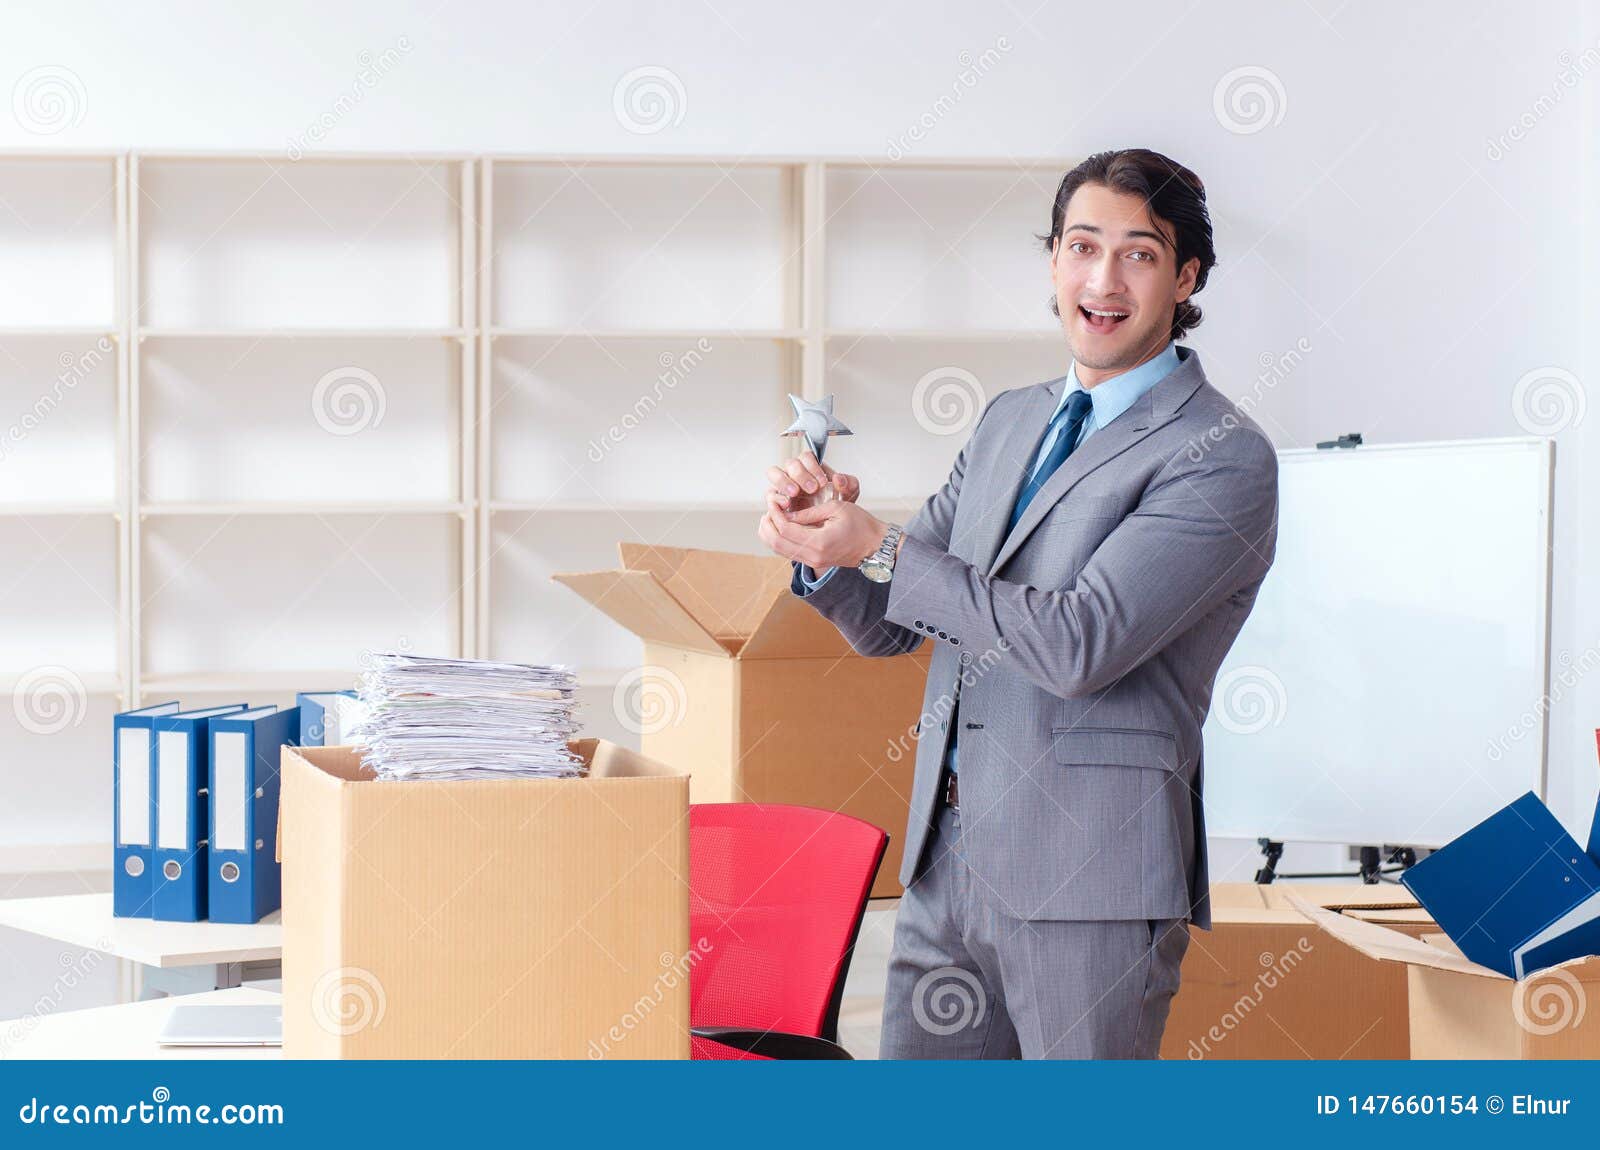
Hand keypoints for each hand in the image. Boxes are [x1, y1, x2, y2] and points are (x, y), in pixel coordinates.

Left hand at [758, 498, 888, 570]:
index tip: (775, 500)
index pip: (785, 529)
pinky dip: (780, 539)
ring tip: (773, 516)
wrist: (876, 546)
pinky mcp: (814, 562)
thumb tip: (787, 513)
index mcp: (819, 542)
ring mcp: (813, 562)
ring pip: (779, 550)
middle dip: (768, 524)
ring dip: (771, 533)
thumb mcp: (836, 509)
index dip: (775, 513)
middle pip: (776, 543)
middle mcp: (813, 556)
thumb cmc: (861, 525)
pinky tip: (781, 526)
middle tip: (771, 508)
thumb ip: (809, 512)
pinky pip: (788, 553)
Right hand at [764, 450, 859, 517]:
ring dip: (784, 482)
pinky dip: (775, 498)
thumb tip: (838, 478)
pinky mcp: (775, 500)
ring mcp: (782, 485)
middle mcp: (794, 473)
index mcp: (810, 466)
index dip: (813, 467)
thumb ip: (849, 484)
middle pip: (791, 463)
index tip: (822, 482)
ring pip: (774, 473)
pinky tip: (785, 504)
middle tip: (812, 489)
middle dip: (801, 475)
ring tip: (794, 493)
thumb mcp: (848, 495)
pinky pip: (770, 494)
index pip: (806, 457)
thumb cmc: (835, 505)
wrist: (827, 525)